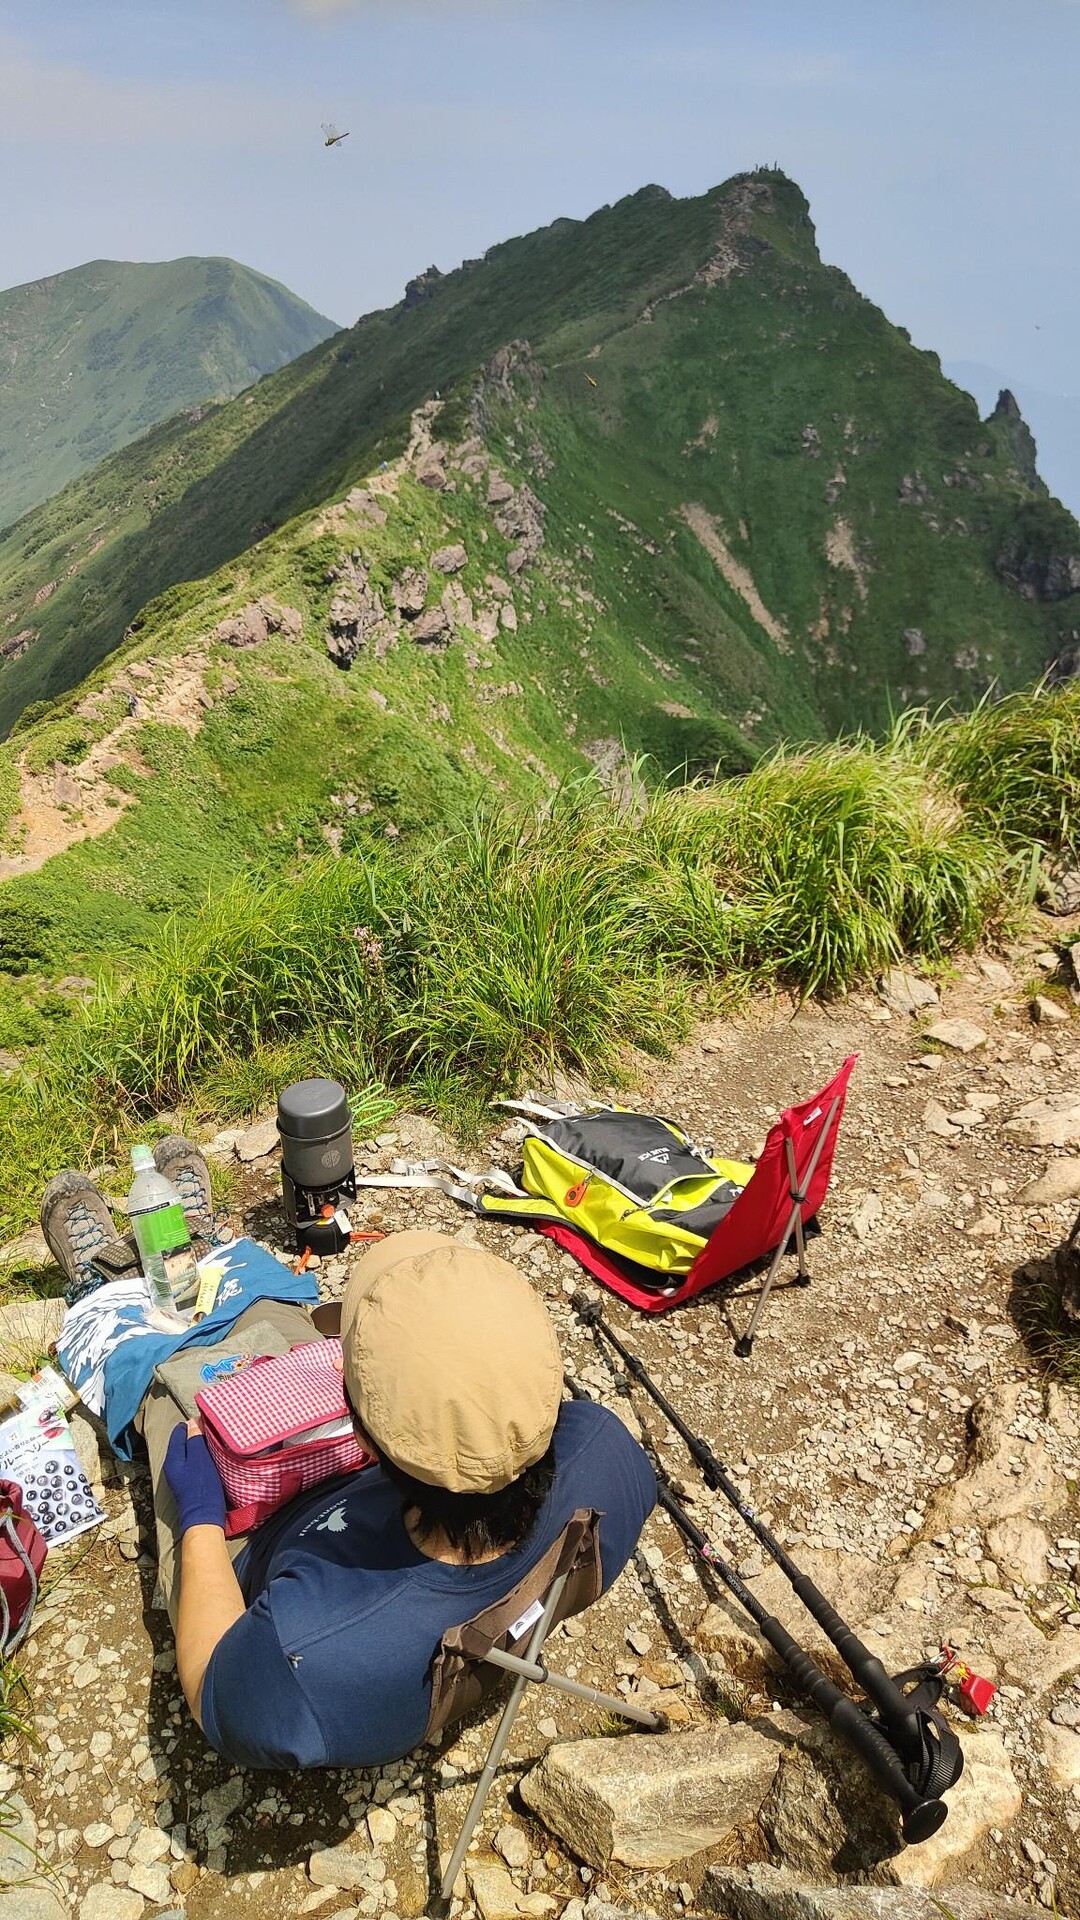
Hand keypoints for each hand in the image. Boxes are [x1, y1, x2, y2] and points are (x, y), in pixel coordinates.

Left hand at [164, 1419, 226, 1533]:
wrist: (204, 1518)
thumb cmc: (202, 1486)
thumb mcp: (200, 1459)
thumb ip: (195, 1439)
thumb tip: (192, 1422)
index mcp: (173, 1458)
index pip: (179, 1431)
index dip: (193, 1424)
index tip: (208, 1422)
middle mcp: (173, 1466)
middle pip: (183, 1442)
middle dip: (196, 1435)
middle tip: (213, 1432)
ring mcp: (180, 1476)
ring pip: (189, 1453)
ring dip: (200, 1448)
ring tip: (214, 1443)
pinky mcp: (188, 1483)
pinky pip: (193, 1463)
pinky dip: (201, 1458)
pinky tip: (212, 1459)